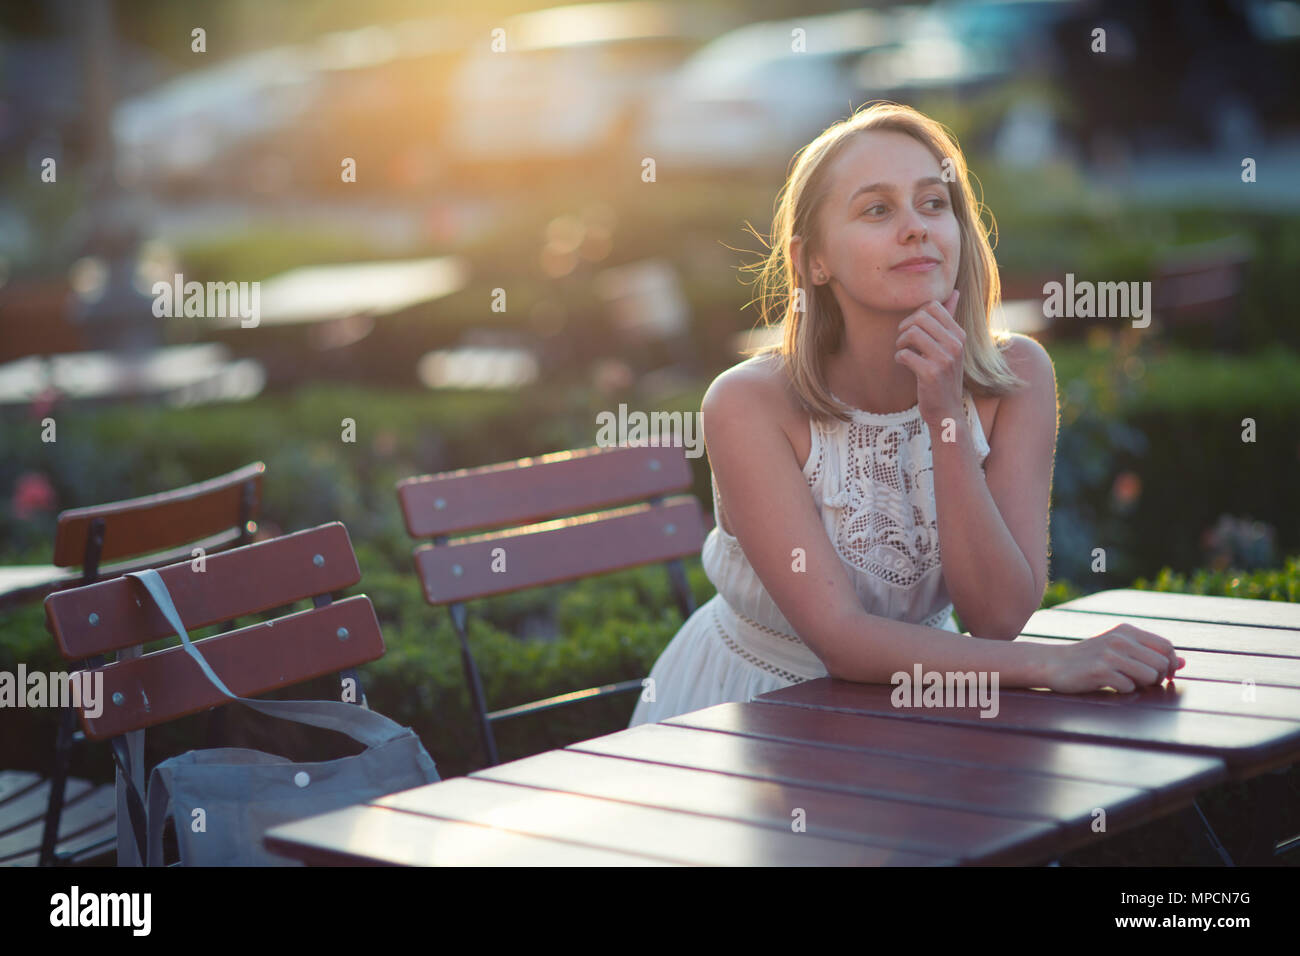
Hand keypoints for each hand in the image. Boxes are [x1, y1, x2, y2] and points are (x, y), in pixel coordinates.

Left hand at [895, 289, 964, 430]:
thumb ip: (949, 319)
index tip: (913, 329)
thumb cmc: (944, 375)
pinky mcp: (931, 373)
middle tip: (904, 342)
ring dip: (900, 342)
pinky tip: (904, 364)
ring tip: (903, 351)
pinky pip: (904, 354)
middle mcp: (955, 344)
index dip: (915, 315)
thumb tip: (955, 291)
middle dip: (905, 327)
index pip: (932, 306)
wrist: (946, 410)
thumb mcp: (951, 346)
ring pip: (911, 333)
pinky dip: (899, 357)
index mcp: (959, 334)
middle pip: (919, 317)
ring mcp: (945, 359)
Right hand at [1044, 622, 1184, 693]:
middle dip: (1158, 677)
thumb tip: (1184, 663)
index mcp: (1127, 630)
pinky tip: (1109, 684)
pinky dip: (1123, 690)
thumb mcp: (1120, 649)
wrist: (1054, 663)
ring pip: (1149, 676)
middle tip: (1142, 682)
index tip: (1165, 676)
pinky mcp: (1100, 671)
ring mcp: (1110, 655)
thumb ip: (1150, 654)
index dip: (1172, 664)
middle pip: (1162, 663)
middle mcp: (1120, 639)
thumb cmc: (1092, 659)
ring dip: (1142, 685)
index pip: (1167, 646)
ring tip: (1126, 682)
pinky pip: (1128, 687)